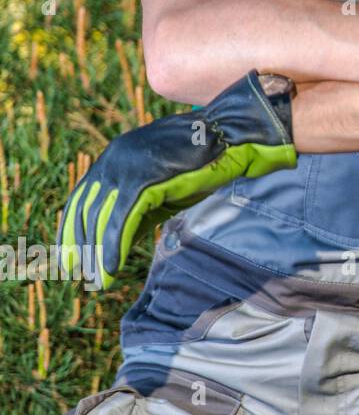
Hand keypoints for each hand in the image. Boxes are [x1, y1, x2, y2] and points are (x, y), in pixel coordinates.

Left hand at [58, 71, 295, 287]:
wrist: (230, 135)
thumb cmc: (204, 160)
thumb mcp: (163, 186)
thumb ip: (139, 208)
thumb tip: (119, 240)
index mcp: (115, 156)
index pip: (83, 197)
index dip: (74, 229)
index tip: (73, 255)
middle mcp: (113, 159)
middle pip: (85, 209)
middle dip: (80, 245)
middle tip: (79, 274)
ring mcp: (127, 169)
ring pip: (100, 218)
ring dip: (96, 252)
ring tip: (98, 279)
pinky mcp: (144, 181)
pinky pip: (121, 221)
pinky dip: (114, 247)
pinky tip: (112, 268)